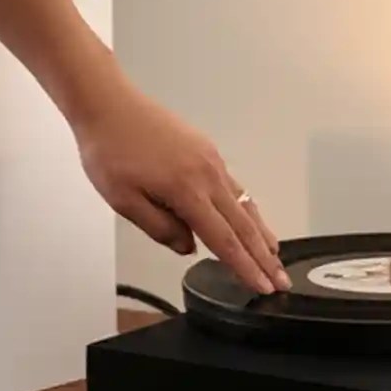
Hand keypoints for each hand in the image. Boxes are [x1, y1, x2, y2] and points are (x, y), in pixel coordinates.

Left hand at [73, 81, 289, 294]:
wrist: (108, 103)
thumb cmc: (108, 151)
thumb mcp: (123, 200)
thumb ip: (160, 228)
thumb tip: (189, 247)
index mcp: (187, 192)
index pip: (223, 240)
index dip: (245, 267)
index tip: (263, 287)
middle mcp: (208, 176)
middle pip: (243, 226)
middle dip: (264, 258)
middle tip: (281, 281)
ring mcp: (212, 162)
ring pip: (245, 206)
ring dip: (262, 234)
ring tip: (275, 256)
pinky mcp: (208, 152)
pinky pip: (236, 188)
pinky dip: (249, 210)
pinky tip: (252, 220)